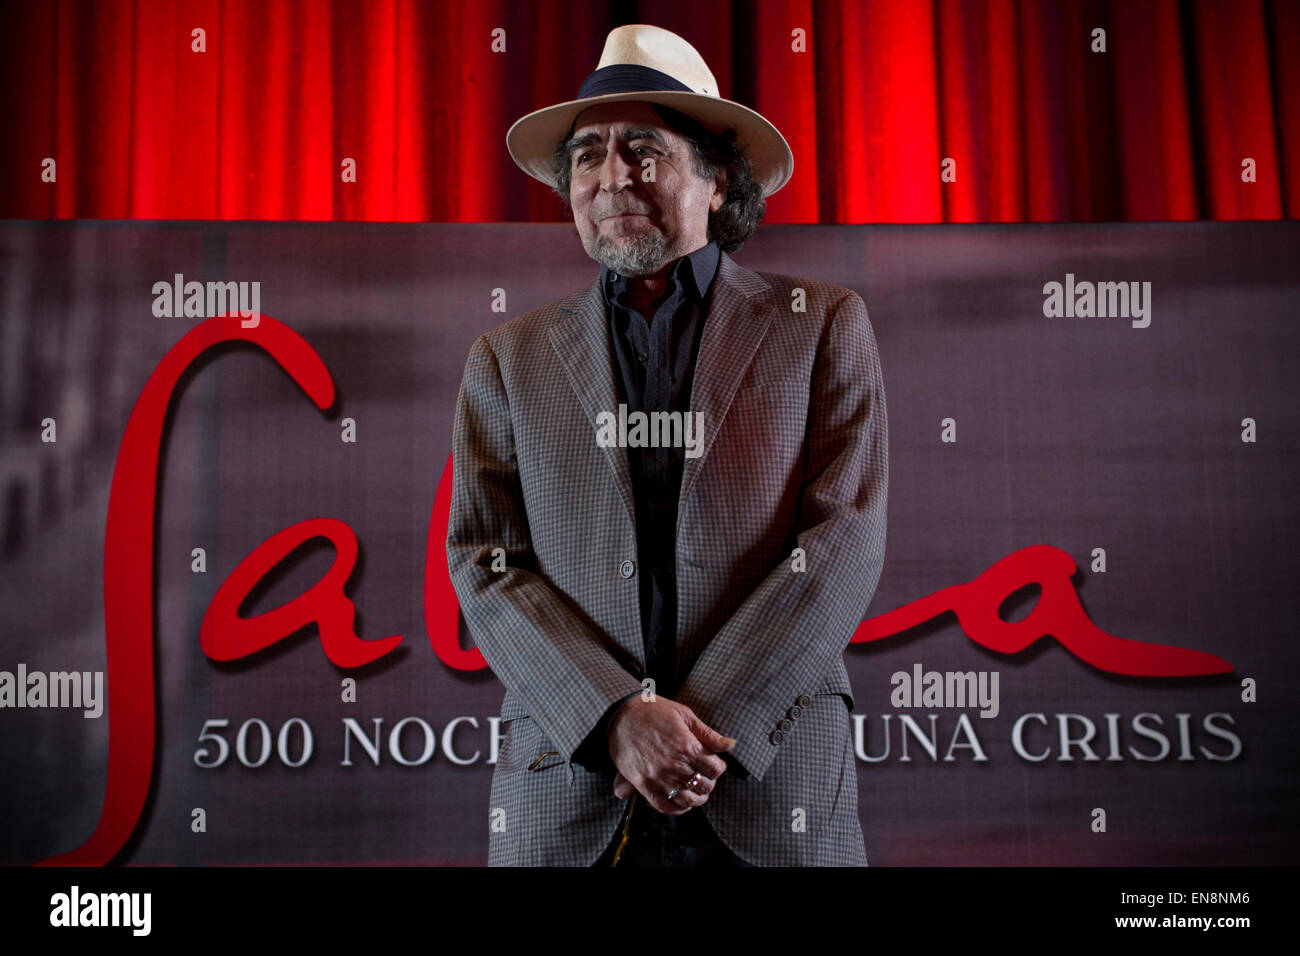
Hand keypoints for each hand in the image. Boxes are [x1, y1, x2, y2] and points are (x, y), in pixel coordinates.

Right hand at [606, 695, 735, 814]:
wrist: (621, 715)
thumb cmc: (653, 711)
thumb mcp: (684, 715)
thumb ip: (708, 734)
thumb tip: (731, 744)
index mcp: (687, 746)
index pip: (715, 768)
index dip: (719, 767)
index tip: (715, 764)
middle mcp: (674, 765)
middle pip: (704, 785)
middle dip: (710, 782)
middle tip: (706, 777)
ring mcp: (658, 777)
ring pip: (687, 799)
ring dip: (697, 798)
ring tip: (697, 791)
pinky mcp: (644, 785)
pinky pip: (664, 806)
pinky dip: (677, 809)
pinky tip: (682, 803)